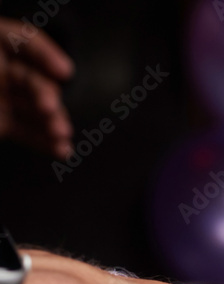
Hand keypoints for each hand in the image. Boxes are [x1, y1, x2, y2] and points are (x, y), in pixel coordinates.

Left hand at [0, 18, 73, 158]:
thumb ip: (19, 50)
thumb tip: (52, 73)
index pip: (24, 41)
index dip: (46, 54)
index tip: (64, 72)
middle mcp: (1, 72)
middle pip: (35, 81)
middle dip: (48, 97)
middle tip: (50, 110)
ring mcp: (2, 100)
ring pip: (36, 110)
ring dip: (53, 123)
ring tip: (61, 135)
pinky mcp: (3, 125)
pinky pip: (28, 133)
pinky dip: (46, 143)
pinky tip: (61, 150)